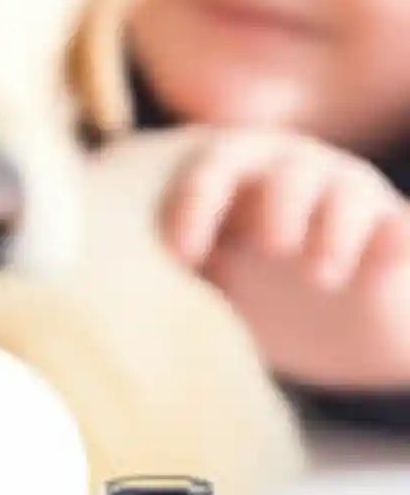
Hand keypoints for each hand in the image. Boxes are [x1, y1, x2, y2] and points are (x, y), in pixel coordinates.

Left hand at [162, 129, 409, 386]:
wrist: (344, 326)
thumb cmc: (255, 293)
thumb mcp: (210, 284)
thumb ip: (177, 271)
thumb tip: (113, 289)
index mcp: (236, 181)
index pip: (209, 172)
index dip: (194, 205)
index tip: (179, 256)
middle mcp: (292, 177)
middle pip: (281, 168)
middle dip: (275, 201)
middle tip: (270, 244)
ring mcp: (348, 199)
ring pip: (345, 192)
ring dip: (332, 231)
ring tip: (321, 275)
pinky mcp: (394, 231)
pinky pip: (398, 226)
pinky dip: (392, 239)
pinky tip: (381, 264)